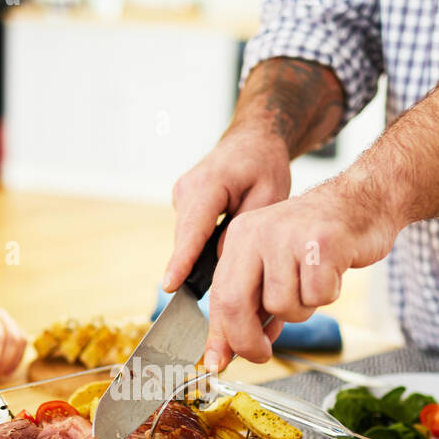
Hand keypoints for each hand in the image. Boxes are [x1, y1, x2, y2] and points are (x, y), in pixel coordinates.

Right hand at [163, 128, 292, 294]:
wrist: (253, 140)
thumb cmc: (264, 164)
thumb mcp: (269, 195)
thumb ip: (244, 229)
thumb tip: (222, 261)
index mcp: (209, 184)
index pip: (192, 229)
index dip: (182, 260)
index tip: (170, 285)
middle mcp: (187, 189)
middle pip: (187, 239)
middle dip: (193, 269)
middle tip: (213, 299)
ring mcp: (181, 195)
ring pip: (188, 238)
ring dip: (201, 256)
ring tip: (224, 268)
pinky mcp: (183, 203)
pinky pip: (190, 233)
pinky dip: (203, 245)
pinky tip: (221, 248)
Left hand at [201, 178, 397, 371]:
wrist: (363, 201)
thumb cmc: (317, 239)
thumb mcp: (276, 265)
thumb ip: (254, 303)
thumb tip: (234, 349)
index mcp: (241, 237)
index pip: (220, 295)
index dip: (219, 335)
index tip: (216, 362)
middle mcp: (258, 233)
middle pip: (237, 304)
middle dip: (248, 341)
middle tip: (263, 355)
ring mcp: (289, 237)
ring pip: (283, 306)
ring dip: (303, 308)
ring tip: (314, 282)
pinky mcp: (322, 244)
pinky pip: (317, 297)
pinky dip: (328, 295)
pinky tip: (333, 272)